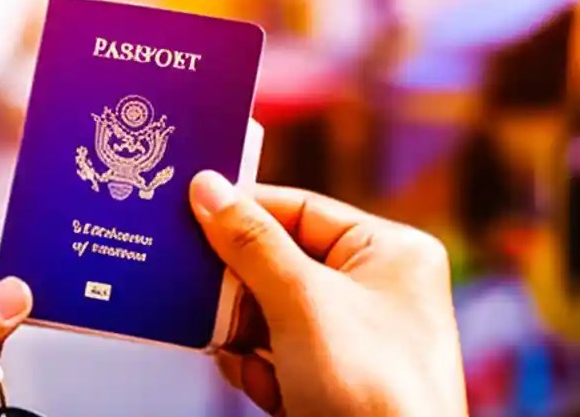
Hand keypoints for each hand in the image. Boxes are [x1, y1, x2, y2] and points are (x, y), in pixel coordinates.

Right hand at [190, 171, 466, 416]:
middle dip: (240, 286)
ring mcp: (356, 341)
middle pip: (279, 261)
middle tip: (199, 292)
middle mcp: (378, 291)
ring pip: (271, 313)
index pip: (301, 208)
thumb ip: (249, 242)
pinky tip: (270, 391)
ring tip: (236, 351)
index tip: (188, 210)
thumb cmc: (371, 390)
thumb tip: (207, 187)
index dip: (244, 211)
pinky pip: (276, 356)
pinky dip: (260, 370)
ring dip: (245, 335)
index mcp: (391, 254)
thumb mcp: (300, 302)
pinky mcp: (334, 385)